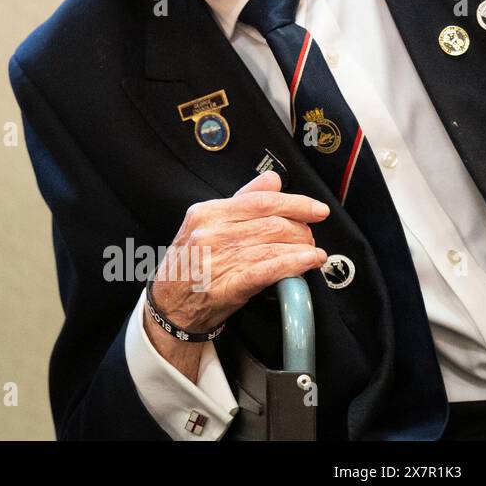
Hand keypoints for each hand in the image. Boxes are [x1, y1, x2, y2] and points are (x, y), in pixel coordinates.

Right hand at [143, 171, 328, 379]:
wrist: (169, 305)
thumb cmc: (189, 262)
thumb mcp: (206, 224)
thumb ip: (242, 199)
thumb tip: (273, 180)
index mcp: (206, 213)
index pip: (260, 201)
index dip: (295, 204)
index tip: (317, 209)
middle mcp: (210, 234)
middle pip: (271, 224)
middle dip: (301, 230)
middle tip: (310, 238)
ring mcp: (216, 260)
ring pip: (273, 247)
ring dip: (303, 249)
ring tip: (313, 254)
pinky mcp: (225, 287)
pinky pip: (267, 271)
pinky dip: (293, 265)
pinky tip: (308, 263)